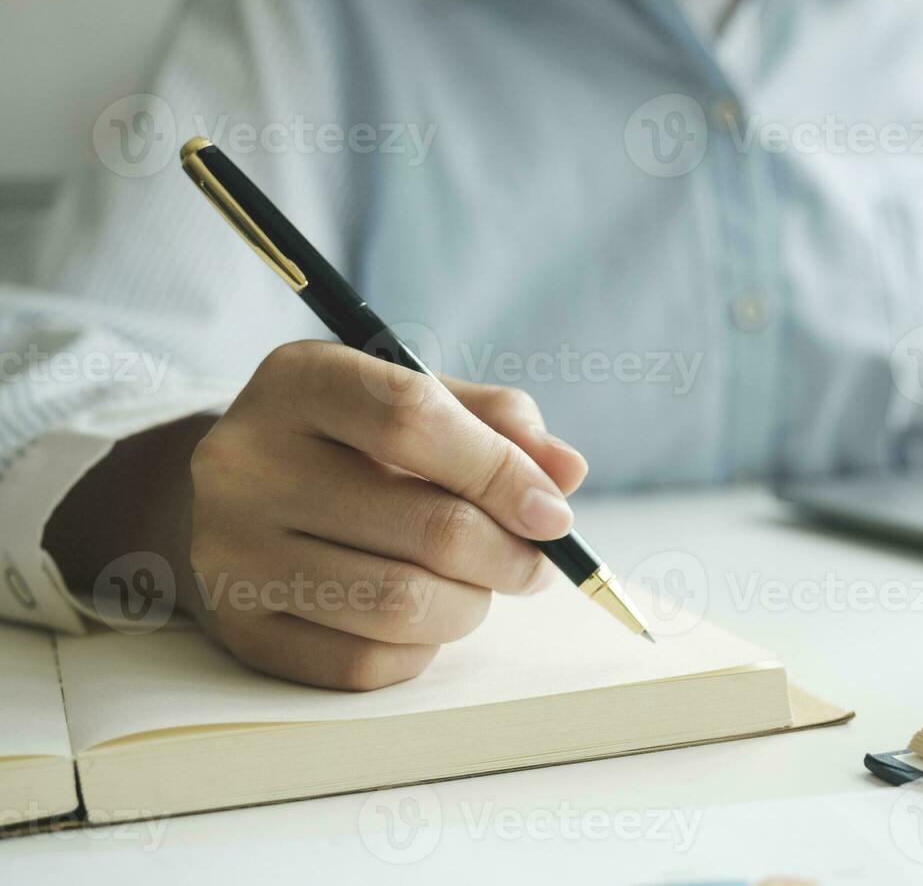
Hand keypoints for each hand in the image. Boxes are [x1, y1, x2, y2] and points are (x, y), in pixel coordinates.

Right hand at [184, 341, 587, 689]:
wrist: (232, 499)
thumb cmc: (350, 442)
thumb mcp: (416, 398)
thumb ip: (498, 423)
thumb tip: (566, 473)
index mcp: (300, 382)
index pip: (414, 418)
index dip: (501, 472)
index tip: (555, 513)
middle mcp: (248, 463)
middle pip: (426, 526)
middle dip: (508, 555)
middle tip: (534, 562)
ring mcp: (232, 552)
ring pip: (401, 604)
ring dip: (470, 605)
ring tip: (477, 586)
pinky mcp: (238, 630)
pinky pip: (364, 664)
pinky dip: (419, 649)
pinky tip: (421, 619)